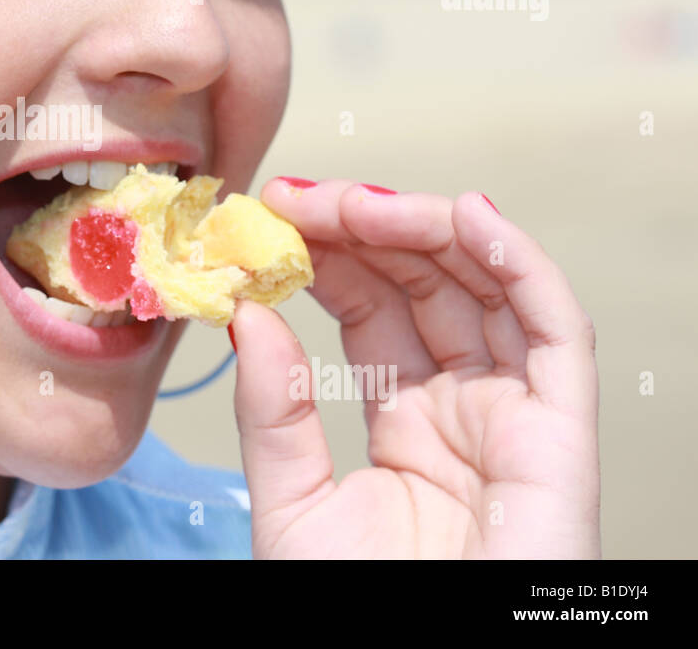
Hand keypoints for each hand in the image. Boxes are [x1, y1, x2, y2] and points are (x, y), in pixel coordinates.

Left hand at [232, 179, 600, 557]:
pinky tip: (463, 215)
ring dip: (425, 229)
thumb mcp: (292, 500)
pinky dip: (520, 265)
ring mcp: (515, 416)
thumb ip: (274, 408)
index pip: (372, 309)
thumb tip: (246, 312)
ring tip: (352, 202)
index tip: (267, 216)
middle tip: (295, 199)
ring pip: (487, 289)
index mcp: (405, 421)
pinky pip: (557, 332)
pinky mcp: (561, 435)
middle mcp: (464, 408)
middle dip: (363, 230)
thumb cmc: (358, 610)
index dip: (327, 255)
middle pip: (426, 286)